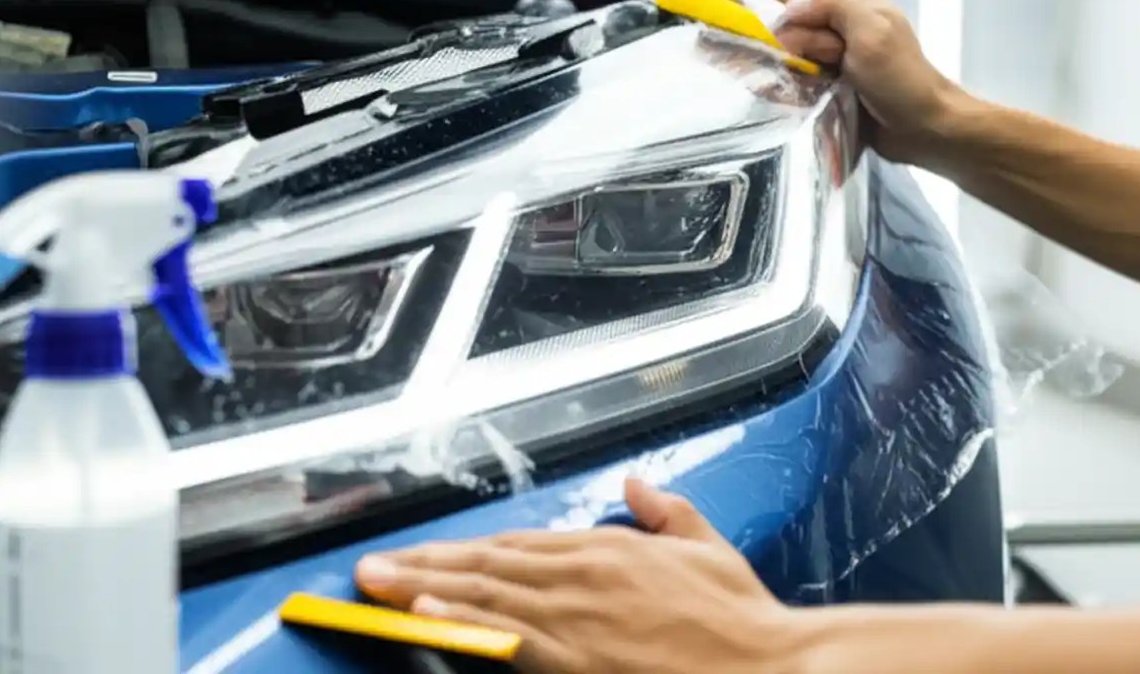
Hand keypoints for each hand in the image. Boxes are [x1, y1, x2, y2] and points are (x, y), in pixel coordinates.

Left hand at [354, 479, 799, 673]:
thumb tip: (638, 484)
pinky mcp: (577, 659)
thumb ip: (668, 512)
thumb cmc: (740, 620)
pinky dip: (465, 621)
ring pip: (485, 595)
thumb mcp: (708, 548)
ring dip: (424, 588)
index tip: (427, 554)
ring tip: (376, 586)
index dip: (466, 551)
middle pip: (487, 564)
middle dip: (423, 565)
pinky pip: (509, 637)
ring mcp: (577, 617)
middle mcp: (583, 575)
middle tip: (369, 568)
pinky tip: (428, 613)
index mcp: (609, 548)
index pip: (519, 544)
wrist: (769, 667)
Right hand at [768, 0, 970, 164]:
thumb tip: (789, 8)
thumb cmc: (897, 78)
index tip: (810, 40)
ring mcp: (835, 55)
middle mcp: (842, 24)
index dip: (797, 19)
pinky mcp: (830, 83)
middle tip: (831, 63)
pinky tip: (804, 99)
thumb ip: (830, 5)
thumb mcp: (869, 29)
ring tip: (822, 87)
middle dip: (803, 48)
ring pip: (792, 56)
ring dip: (798, 73)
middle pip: (794, 28)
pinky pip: (798, 79)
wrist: (920, 127)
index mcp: (854, 1)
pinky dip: (796, 90)